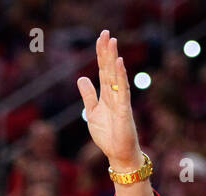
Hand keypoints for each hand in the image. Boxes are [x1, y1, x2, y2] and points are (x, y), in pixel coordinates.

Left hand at [77, 31, 142, 168]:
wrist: (118, 153)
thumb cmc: (108, 134)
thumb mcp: (92, 113)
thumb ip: (88, 96)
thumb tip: (82, 78)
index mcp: (106, 94)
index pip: (103, 70)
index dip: (101, 55)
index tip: (100, 38)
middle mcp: (114, 94)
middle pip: (109, 69)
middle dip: (107, 51)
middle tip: (106, 32)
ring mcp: (120, 101)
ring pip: (116, 76)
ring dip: (114, 59)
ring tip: (112, 42)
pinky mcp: (124, 110)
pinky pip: (123, 90)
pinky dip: (121, 77)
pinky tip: (119, 63)